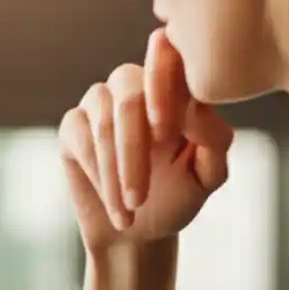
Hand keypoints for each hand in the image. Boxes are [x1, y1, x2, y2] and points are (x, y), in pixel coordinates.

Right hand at [58, 29, 233, 289]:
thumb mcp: (208, 175)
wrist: (137, 233)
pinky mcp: (74, 122)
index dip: (162, 82)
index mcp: (176, 86)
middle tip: (140, 199)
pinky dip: (95, 172)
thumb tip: (195, 105)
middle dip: (133, 152)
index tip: (165, 132)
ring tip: (128, 212)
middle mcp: (137, 83)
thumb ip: (214, 137)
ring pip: (102, 121)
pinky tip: (110, 201)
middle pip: (128, 94)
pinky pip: (78, 134)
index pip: (168, 56)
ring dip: (113, 173)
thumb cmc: (179, 197)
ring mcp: (101, 100)